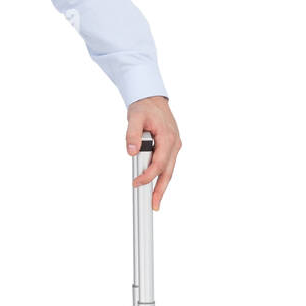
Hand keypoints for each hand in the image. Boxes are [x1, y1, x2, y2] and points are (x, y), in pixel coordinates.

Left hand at [126, 96, 180, 210]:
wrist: (152, 99)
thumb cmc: (144, 107)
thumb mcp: (135, 117)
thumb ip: (132, 135)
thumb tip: (131, 152)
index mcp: (168, 138)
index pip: (159, 164)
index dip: (148, 176)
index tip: (135, 183)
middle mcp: (174, 144)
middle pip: (168, 172)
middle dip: (160, 190)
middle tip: (154, 206)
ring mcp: (174, 146)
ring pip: (169, 170)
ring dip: (162, 186)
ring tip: (154, 201)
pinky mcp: (170, 147)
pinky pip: (166, 165)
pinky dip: (161, 176)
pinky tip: (155, 185)